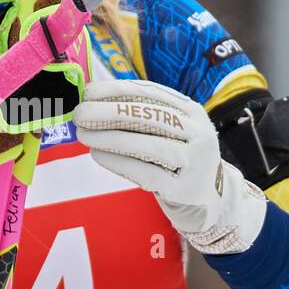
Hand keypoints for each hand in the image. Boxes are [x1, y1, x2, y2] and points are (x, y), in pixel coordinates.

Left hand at [73, 79, 266, 253]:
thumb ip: (140, 115)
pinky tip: (97, 154)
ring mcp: (194, 161)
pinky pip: (146, 172)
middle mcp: (198, 132)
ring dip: (109, 137)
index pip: (151, 93)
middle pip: (149, 115)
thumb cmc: (177, 158)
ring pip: (147, 144)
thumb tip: (93, 100)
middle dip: (108, 112)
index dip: (116, 90)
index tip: (88, 92)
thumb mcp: (170, 131)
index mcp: (192, 111)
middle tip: (79, 113)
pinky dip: (118, 161)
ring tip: (83, 134)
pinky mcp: (184, 189)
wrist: (209, 198)